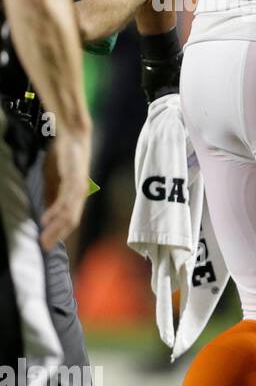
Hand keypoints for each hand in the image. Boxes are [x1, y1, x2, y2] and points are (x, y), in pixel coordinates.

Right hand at [40, 123, 90, 250]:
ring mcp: (79, 187)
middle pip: (71, 221)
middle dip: (57, 235)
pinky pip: (66, 200)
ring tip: (45, 238)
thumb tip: (47, 214)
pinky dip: (56, 211)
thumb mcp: (53, 180)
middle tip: (45, 247)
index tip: (48, 244)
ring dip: (56, 228)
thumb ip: (51, 196)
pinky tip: (47, 220)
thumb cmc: (63, 158)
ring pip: (69, 214)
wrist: (72, 138)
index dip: (59, 232)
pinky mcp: (75, 180)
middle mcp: (80, 193)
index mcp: (76, 195)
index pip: (70, 219)